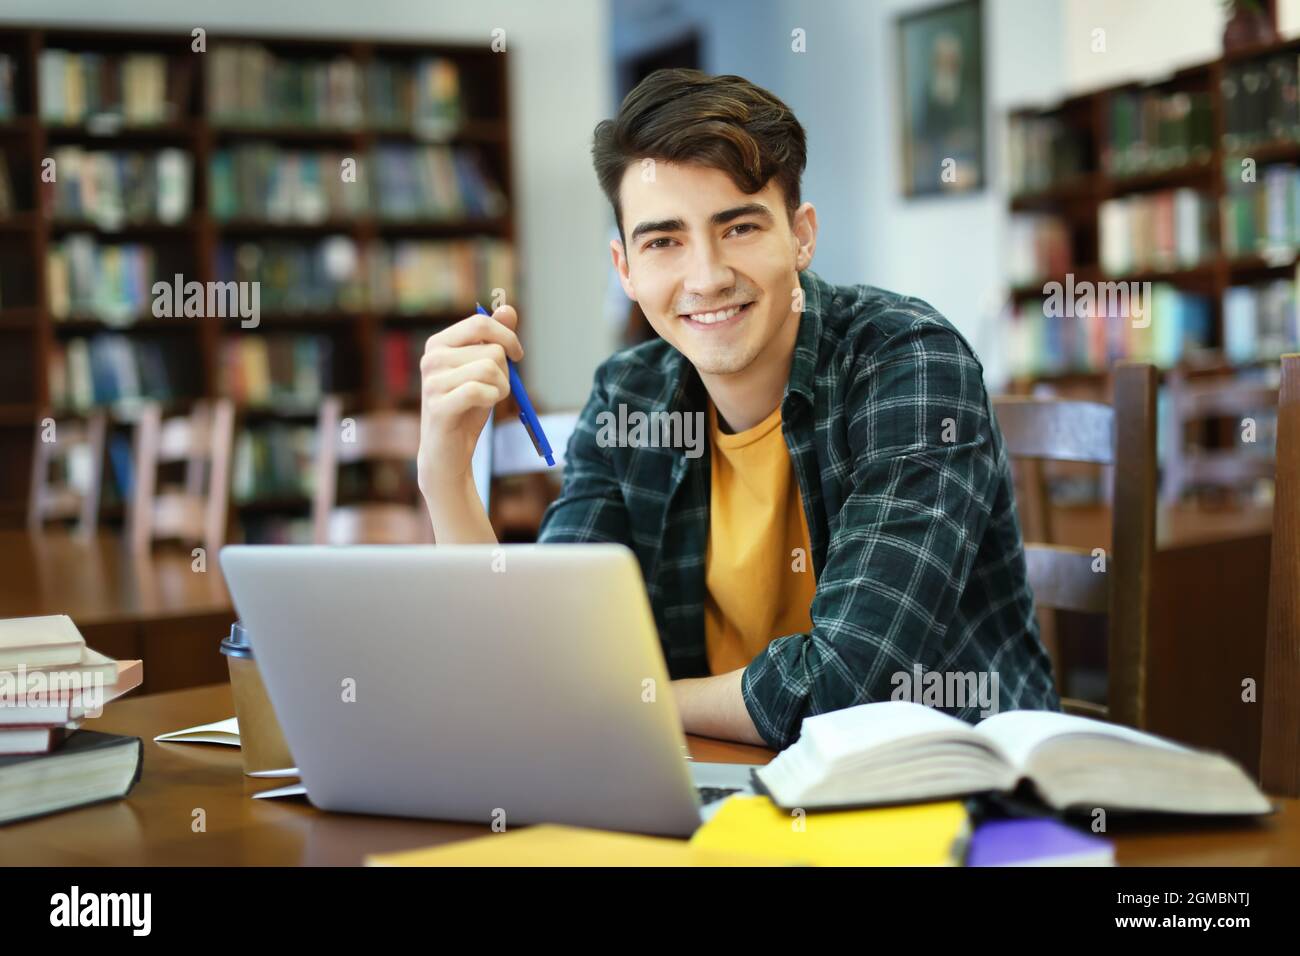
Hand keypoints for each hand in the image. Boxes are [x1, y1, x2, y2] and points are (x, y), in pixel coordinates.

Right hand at [416, 304, 522, 494]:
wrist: (448, 451)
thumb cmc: (468, 408)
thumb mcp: (484, 369)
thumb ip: (495, 339)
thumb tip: (508, 309)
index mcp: (439, 343)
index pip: (480, 322)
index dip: (507, 336)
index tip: (518, 355)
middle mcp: (431, 358)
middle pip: (491, 349)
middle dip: (505, 372)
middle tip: (495, 390)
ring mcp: (432, 382)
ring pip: (489, 369)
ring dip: (501, 388)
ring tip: (488, 400)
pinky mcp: (438, 405)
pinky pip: (481, 390)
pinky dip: (492, 399)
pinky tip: (483, 408)